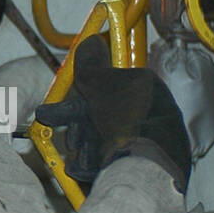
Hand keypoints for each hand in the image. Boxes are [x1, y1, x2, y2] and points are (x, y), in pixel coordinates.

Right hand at [34, 34, 191, 191]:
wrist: (145, 170)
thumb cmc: (126, 124)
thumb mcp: (102, 85)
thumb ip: (92, 65)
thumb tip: (89, 42)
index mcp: (145, 90)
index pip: (107, 87)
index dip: (80, 96)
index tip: (60, 107)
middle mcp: (152, 115)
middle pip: (104, 118)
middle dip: (79, 129)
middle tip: (66, 140)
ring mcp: (153, 143)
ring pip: (107, 142)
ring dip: (84, 149)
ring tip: (75, 160)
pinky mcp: (149, 167)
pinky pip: (116, 162)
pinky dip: (95, 166)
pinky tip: (81, 171)